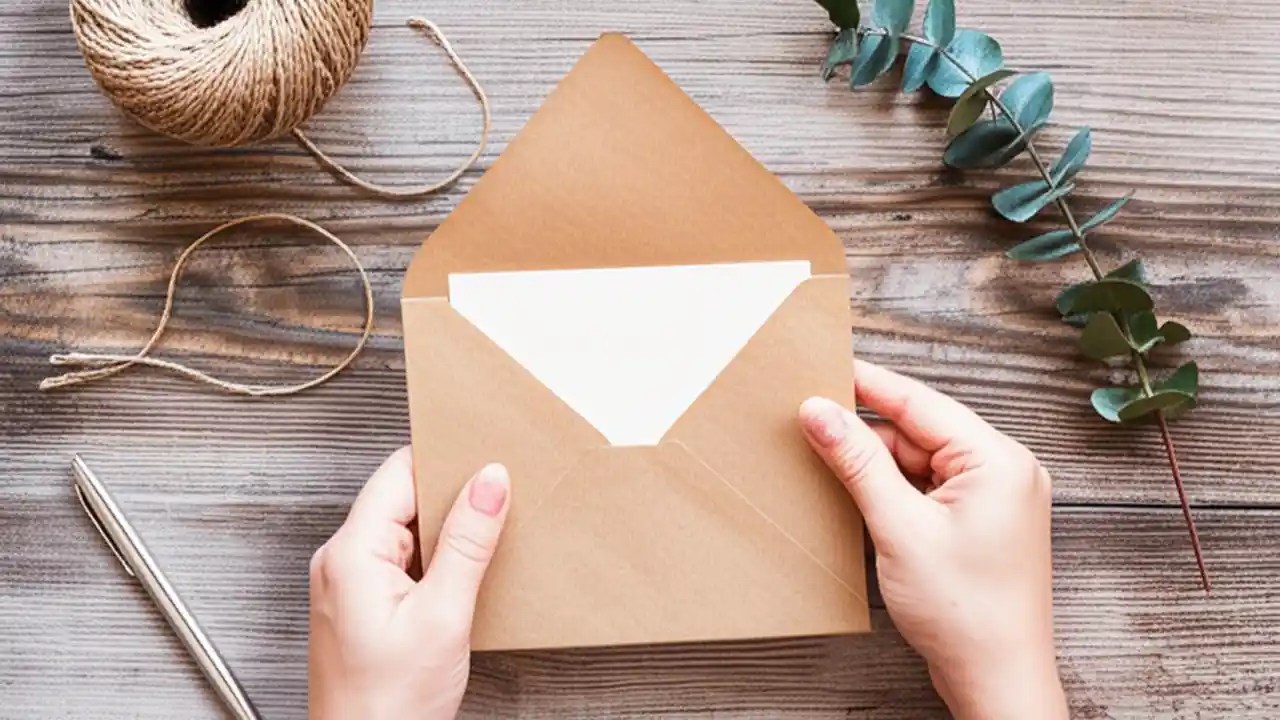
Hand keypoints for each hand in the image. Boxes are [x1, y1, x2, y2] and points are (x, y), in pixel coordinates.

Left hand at [308, 447, 510, 719]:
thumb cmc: (388, 706)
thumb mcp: (443, 616)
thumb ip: (468, 542)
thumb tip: (490, 480)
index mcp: (351, 553)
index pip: (399, 472)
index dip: (445, 460)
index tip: (488, 461)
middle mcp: (341, 561)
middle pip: (403, 498)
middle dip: (452, 499)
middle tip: (499, 505)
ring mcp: (348, 584)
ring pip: (406, 530)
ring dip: (447, 534)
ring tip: (485, 547)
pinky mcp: (362, 606)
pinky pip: (402, 561)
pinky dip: (436, 563)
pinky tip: (463, 580)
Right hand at [798, 360, 1066, 719]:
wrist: (998, 681)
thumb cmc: (964, 613)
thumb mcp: (899, 528)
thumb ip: (858, 462)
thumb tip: (819, 412)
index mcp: (998, 460)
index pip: (918, 402)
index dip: (864, 384)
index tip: (818, 368)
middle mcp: (1005, 470)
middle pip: (918, 432)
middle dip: (865, 434)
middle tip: (809, 426)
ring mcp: (997, 498)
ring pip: (921, 462)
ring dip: (877, 467)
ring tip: (828, 467)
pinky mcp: (983, 523)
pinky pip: (931, 489)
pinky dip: (895, 492)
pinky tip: (861, 498)